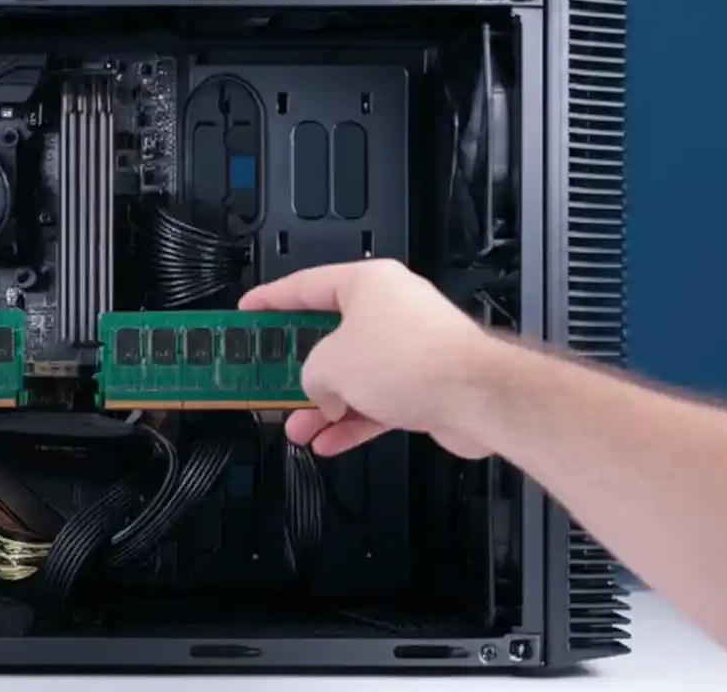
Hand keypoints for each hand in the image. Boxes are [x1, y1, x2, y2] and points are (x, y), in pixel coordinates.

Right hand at [239, 259, 501, 457]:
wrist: (476, 396)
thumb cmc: (410, 361)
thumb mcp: (330, 364)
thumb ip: (310, 375)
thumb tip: (321, 392)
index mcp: (367, 284)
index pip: (305, 286)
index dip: (271, 300)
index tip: (249, 311)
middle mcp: (390, 309)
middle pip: (329, 336)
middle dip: (298, 368)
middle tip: (270, 378)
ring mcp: (409, 348)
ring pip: (353, 376)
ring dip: (324, 406)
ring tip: (298, 429)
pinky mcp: (425, 384)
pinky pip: (377, 401)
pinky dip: (353, 421)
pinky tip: (329, 442)